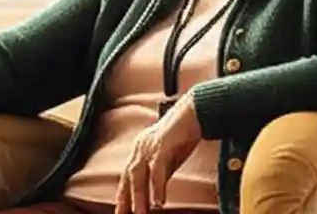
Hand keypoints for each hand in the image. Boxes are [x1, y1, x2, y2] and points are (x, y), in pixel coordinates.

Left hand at [115, 94, 202, 213]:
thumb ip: (161, 173)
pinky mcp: (162, 144)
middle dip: (125, 199)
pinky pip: (157, 169)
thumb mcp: (169, 158)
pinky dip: (157, 186)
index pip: (127, 176)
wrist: (195, 112)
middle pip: (128, 177)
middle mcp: (141, 147)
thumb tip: (156, 194)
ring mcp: (150, 145)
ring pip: (139, 175)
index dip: (123, 195)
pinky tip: (159, 201)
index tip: (121, 211)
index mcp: (141, 149)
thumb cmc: (184, 134)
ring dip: (139, 197)